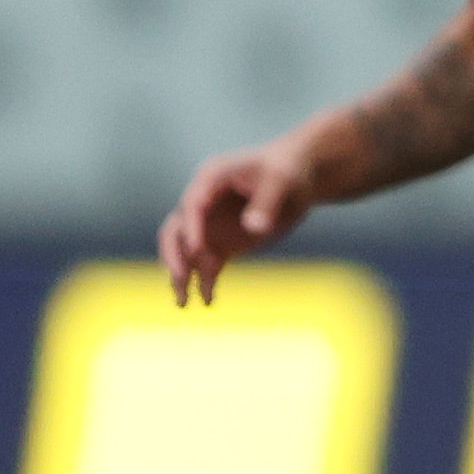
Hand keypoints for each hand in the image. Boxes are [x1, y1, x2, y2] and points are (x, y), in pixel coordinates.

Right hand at [158, 138, 317, 304]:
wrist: (298, 177)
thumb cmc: (288, 170)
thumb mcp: (282, 180)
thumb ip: (267, 202)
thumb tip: (254, 228)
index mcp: (210, 178)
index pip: (192, 205)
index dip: (192, 227)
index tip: (197, 250)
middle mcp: (202, 203)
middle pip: (176, 230)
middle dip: (175, 255)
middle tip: (181, 277)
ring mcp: (209, 224)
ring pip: (187, 252)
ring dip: (183, 276)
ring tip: (184, 303)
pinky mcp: (222, 242)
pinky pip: (208, 264)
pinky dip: (206, 281)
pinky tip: (208, 301)